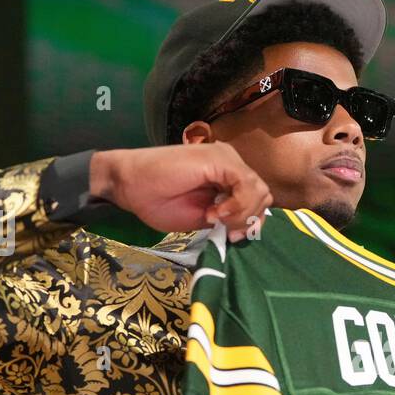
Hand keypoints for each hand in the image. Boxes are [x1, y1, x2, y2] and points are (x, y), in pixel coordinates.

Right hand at [90, 144, 272, 240]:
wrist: (130, 185)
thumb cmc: (159, 200)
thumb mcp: (202, 217)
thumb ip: (227, 218)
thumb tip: (247, 228)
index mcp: (228, 177)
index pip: (258, 199)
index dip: (251, 222)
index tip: (231, 237)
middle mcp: (231, 164)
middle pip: (263, 195)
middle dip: (249, 220)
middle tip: (226, 232)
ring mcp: (225, 158)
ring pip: (259, 190)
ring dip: (241, 214)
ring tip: (213, 218)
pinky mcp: (218, 158)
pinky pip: (245, 184)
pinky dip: (235, 204)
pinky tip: (214, 212)